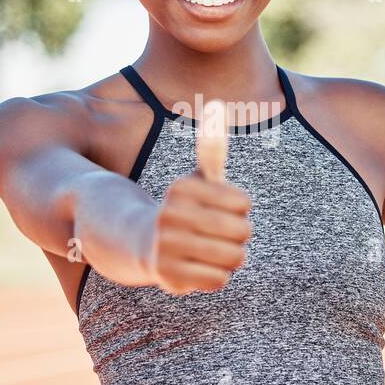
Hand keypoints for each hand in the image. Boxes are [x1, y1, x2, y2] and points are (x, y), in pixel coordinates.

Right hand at [143, 101, 251, 295]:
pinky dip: (216, 276)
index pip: (243, 202)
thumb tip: (218, 105)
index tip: (224, 208)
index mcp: (181, 188)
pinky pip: (219, 280)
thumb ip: (210, 149)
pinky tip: (200, 268)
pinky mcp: (168, 277)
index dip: (240, 208)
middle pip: (242, 231)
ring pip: (233, 258)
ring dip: (231, 257)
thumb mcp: (197, 179)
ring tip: (214, 252)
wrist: (141, 243)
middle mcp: (169, 215)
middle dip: (239, 235)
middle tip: (222, 234)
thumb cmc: (184, 210)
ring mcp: (166, 247)